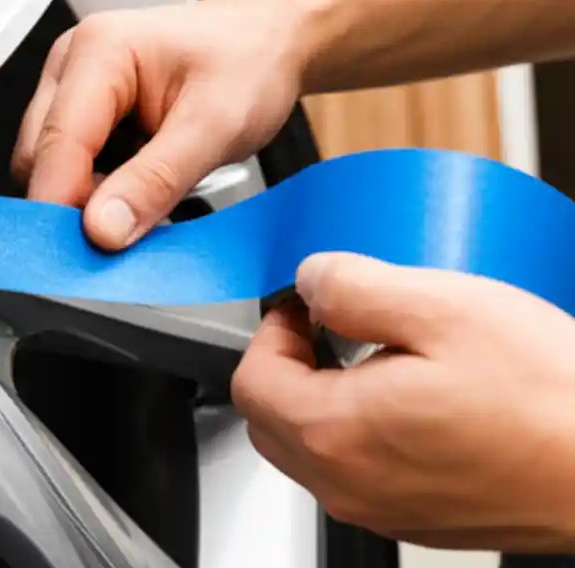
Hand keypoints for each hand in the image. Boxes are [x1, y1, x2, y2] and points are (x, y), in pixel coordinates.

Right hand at [11, 0, 306, 248]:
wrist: (271, 43)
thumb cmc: (250, 62)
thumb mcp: (215, 126)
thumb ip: (156, 180)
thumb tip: (102, 228)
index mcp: (99, 50)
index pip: (57, 142)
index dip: (63, 204)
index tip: (83, 252)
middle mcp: (73, 64)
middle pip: (41, 157)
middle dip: (75, 203)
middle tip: (125, 233)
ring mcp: (73, 88)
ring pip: (50, 167)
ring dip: (88, 198)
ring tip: (147, 200)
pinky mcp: (84, 114)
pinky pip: (71, 168)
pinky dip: (99, 192)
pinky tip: (139, 189)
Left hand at [232, 252, 574, 551]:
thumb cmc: (548, 399)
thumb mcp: (441, 308)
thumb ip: (352, 286)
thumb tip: (310, 278)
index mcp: (336, 433)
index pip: (251, 380)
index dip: (271, 330)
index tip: (305, 305)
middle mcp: (347, 484)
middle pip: (270, 421)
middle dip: (287, 365)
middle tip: (332, 325)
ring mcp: (382, 509)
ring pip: (310, 450)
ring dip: (321, 398)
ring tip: (377, 355)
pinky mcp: (418, 518)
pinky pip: (357, 472)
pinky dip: (360, 431)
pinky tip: (412, 397)